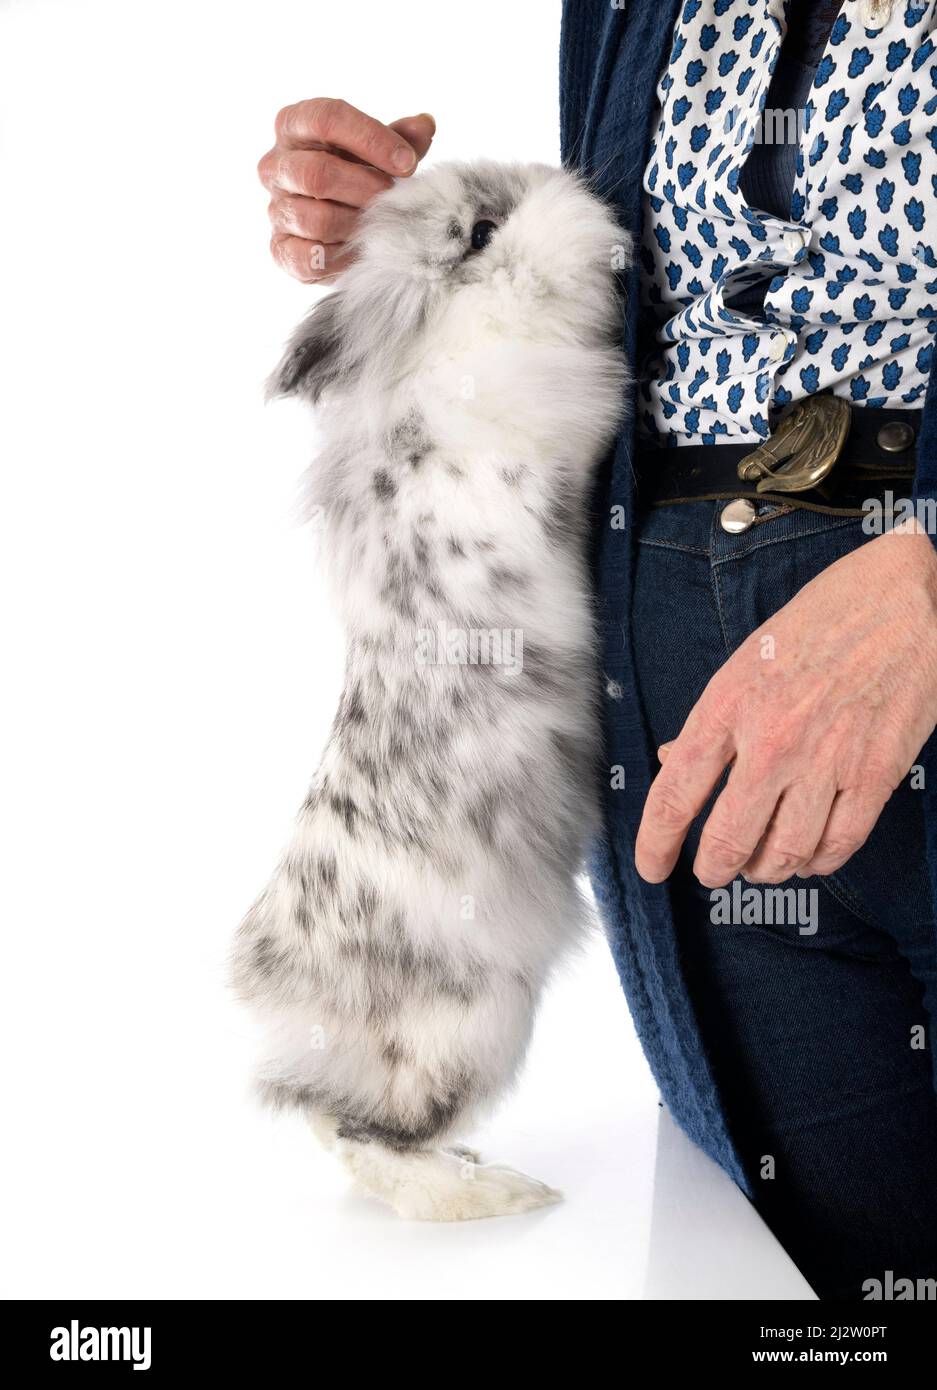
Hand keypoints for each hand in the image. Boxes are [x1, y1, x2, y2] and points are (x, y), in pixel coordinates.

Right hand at [259, 99, 434, 282]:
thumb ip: (401, 138)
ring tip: (381, 226)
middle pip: (316, 173)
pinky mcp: (280, 249)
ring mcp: (276, 209)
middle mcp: (276, 165)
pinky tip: (362, 252)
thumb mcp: (380, 151)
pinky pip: (307, 258)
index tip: (407, 162)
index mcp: (295, 126)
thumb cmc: (359, 175)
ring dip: (356, 226)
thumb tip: (425, 125)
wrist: (339, 226)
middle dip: (366, 189)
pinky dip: (341, 259)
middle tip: (394, 200)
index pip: (326, 118)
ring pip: (314, 219)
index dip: (371, 138)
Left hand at [635, 521, 936, 887]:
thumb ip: (712, 720)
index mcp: (728, 705)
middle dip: (713, 869)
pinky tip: (808, 856)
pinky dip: (817, 862)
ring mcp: (825, 762)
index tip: (651, 867)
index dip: (657, 843)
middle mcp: (772, 740)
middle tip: (712, 872)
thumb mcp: (746, 660)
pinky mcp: (874, 776)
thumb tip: (670, 761)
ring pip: (783, 854)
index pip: (675, 792)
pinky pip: (837, 845)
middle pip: (727, 839)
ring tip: (759, 866)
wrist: (904, 601)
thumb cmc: (822, 621)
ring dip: (765, 871)